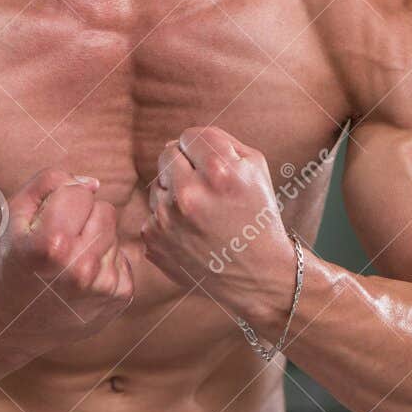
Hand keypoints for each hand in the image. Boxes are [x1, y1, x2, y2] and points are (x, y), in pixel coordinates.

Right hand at [0, 168, 133, 360]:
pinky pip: (125, 258)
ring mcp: (104, 285)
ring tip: (70, 262)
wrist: (17, 323)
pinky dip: (106, 263)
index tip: (49, 221)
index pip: (82, 192)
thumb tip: (94, 184)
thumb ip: (49, 183)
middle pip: (106, 210)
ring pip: (116, 234)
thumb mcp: (14, 215)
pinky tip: (84, 278)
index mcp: (52, 244)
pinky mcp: (120, 296)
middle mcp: (81, 268)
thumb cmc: (15, 262)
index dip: (64, 201)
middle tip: (62, 241)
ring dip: (96, 241)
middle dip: (85, 218)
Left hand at [140, 126, 296, 328]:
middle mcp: (189, 193)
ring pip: (158, 185)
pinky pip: (152, 213)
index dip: (203, 150)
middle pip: (167, 154)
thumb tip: (176, 141)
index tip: (214, 169)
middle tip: (207, 191)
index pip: (189, 135)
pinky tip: (192, 235)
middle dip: (186, 167)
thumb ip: (218, 142)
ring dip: (176, 194)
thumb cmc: (258, 217)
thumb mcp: (255, 168)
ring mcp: (166, 219)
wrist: (259, 276)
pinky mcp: (153, 240)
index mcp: (218, 170)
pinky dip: (168, 222)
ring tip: (203, 216)